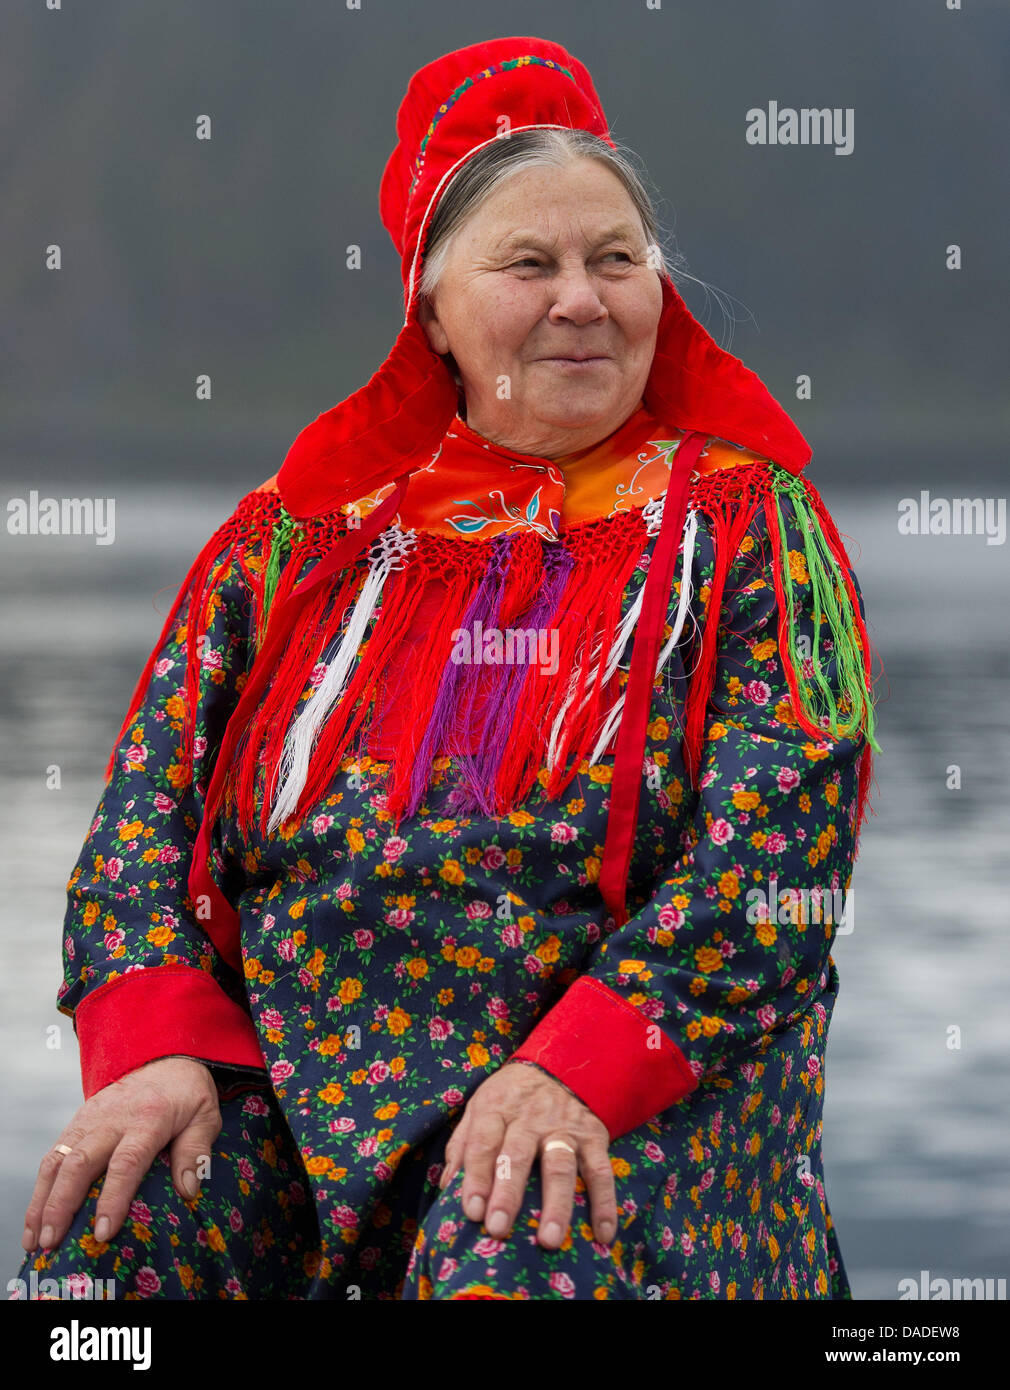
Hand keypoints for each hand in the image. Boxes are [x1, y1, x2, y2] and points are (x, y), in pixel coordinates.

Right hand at [22, 1056, 220, 1251]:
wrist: (164, 1058)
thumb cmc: (187, 1094)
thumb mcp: (205, 1115)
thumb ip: (196, 1151)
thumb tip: (188, 1190)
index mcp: (149, 1118)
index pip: (127, 1162)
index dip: (113, 1198)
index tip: (103, 1232)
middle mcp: (113, 1119)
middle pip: (80, 1163)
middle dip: (62, 1206)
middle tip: (52, 1244)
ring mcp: (90, 1118)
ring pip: (58, 1160)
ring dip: (42, 1202)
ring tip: (35, 1241)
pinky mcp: (77, 1121)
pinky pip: (53, 1155)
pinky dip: (40, 1189)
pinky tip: (35, 1219)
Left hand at [437, 1061, 616, 1248]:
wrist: (559, 1065)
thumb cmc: (510, 1097)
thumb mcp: (479, 1107)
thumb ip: (462, 1145)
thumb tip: (446, 1187)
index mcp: (497, 1109)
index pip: (483, 1143)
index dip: (475, 1178)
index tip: (472, 1212)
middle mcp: (531, 1118)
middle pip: (518, 1156)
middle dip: (507, 1194)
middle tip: (498, 1229)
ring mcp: (564, 1128)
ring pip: (560, 1167)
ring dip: (555, 1205)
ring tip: (548, 1240)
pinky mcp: (593, 1137)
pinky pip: (601, 1171)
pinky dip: (605, 1203)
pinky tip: (603, 1234)